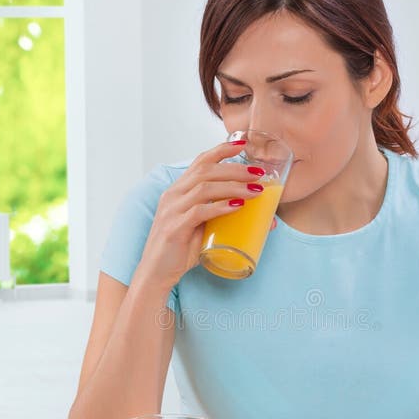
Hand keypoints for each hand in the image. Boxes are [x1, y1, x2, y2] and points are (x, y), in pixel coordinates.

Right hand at [133, 139, 268, 293]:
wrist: (156, 273)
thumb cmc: (180, 250)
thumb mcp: (204, 228)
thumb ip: (224, 217)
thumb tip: (263, 217)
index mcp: (179, 191)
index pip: (200, 161)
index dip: (221, 150)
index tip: (243, 144)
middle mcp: (173, 195)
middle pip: (206, 171)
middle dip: (235, 169)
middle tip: (258, 174)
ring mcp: (172, 210)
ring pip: (204, 188)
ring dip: (233, 187)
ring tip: (255, 191)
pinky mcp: (174, 228)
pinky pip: (199, 211)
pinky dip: (220, 207)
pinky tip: (237, 207)